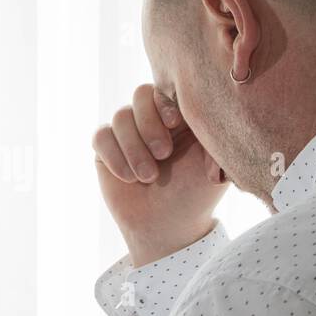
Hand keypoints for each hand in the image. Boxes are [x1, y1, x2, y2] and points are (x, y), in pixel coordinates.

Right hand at [92, 84, 227, 265]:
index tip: (174, 124)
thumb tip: (213, 113)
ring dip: (134, 148)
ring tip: (148, 176)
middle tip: (164, 154)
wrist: (168, 227)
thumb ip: (214, 134)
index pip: (166, 88)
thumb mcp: (213, 163)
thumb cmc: (195, 194)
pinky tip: (128, 177)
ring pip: (120, 116)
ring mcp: (128, 133)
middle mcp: (152, 119)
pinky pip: (101, 136)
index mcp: (180, 115)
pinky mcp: (106, 150)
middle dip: (149, 124)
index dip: (165, 102)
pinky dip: (114, 156)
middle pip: (140, 94)